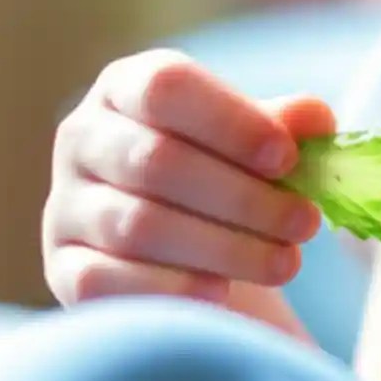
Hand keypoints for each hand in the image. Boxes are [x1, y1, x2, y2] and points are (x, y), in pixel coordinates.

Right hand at [41, 49, 334, 314]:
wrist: (187, 251)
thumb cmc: (226, 179)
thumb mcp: (254, 144)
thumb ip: (282, 128)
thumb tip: (315, 120)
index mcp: (128, 88)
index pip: (166, 87)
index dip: (230, 121)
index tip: (287, 156)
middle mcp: (84, 139)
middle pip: (156, 161)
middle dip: (242, 196)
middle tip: (305, 221)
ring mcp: (67, 207)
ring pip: (138, 224)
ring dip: (224, 247)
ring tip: (286, 262)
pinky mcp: (65, 270)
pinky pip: (108, 281)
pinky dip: (172, 288)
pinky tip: (222, 292)